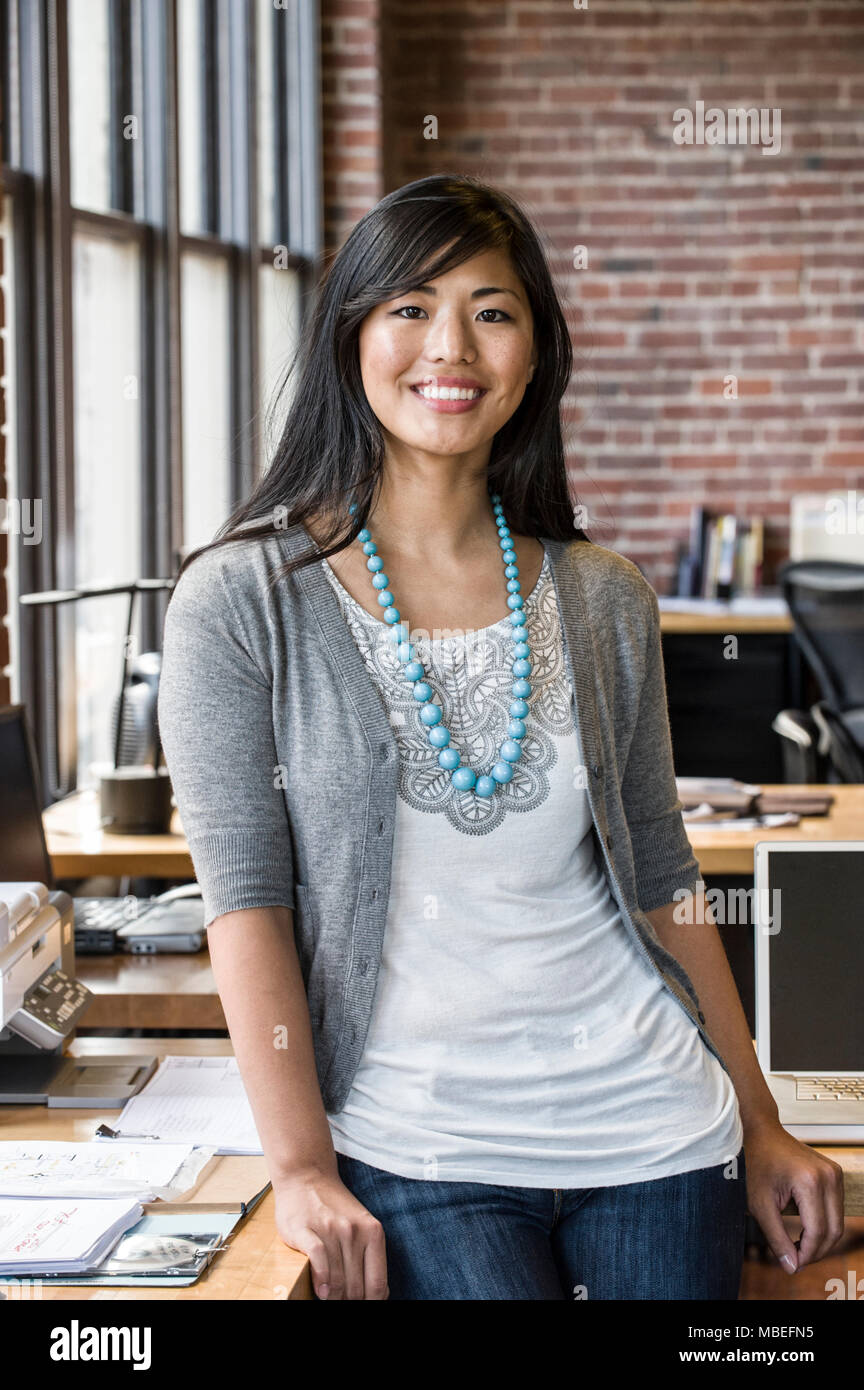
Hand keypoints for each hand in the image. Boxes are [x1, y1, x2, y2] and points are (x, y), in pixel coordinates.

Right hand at [274, 1165, 388, 1299]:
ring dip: (333, 1297)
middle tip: (341, 1301)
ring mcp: (330, 1229)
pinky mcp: (306, 1229)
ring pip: (337, 1280)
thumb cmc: (334, 1207)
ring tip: (328, 1299)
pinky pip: (318, 1260)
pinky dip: (320, 1279)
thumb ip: (369, 1257)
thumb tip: (378, 1295)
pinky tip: (319, 1289)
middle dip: (348, 1301)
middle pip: (356, 1287)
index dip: (370, 1303)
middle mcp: (354, 1231)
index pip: (377, 1284)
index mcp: (373, 1232)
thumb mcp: (361, 1226)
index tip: (361, 1306)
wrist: (306, 1176)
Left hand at [744, 1120, 844, 1272]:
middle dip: (816, 1251)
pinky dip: (823, 1225)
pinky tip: (804, 1232)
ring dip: (821, 1241)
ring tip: (798, 1248)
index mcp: (810, 1182)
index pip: (817, 1232)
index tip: (791, 1265)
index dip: (806, 1255)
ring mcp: (834, 1174)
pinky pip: (835, 1210)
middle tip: (795, 1261)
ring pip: (837, 1222)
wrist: (759, 1132)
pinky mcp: (834, 1175)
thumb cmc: (755, 1162)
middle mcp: (828, 1177)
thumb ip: (776, 1238)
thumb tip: (791, 1267)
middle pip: (834, 1230)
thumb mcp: (759, 1204)